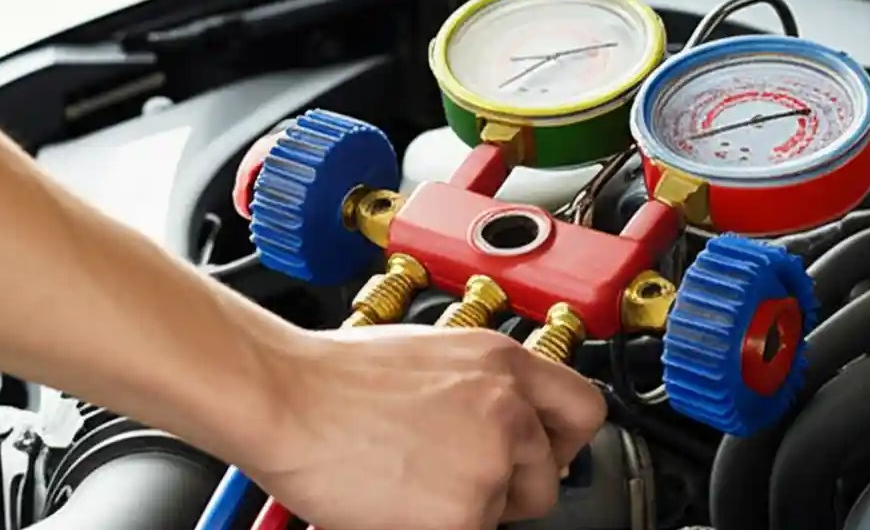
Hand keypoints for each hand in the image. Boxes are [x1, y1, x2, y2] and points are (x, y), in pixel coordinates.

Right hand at [239, 324, 606, 529]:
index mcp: (501, 362)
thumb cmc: (333, 377)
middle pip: (550, 473)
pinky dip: (438, 525)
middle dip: (512, 485)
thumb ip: (480, 388)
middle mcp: (508, 408)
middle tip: (457, 477)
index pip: (583, 409)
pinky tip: (398, 502)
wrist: (286, 398)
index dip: (562, 439)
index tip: (541, 452)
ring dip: (472, 507)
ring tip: (414, 483)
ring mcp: (490, 462)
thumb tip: (501, 420)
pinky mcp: (464, 513)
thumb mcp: (430, 356)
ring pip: (509, 512)